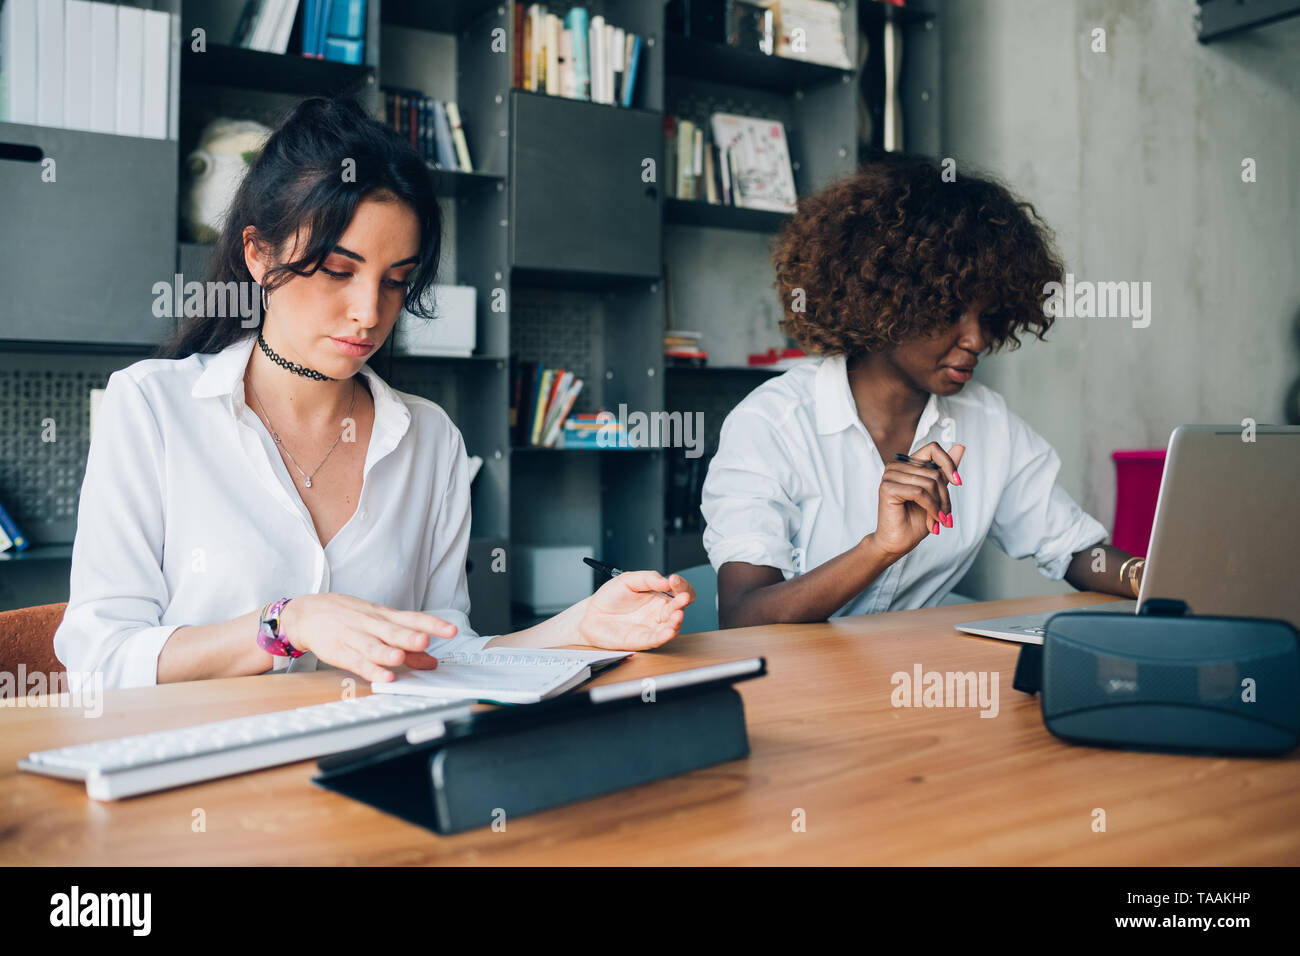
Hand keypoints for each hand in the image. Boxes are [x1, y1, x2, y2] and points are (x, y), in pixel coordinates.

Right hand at [278, 593, 458, 681]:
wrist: (307, 613)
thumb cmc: (348, 617)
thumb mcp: (378, 623)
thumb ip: (406, 643)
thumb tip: (432, 660)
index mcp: (384, 616)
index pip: (412, 618)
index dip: (432, 624)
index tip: (451, 630)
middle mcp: (371, 625)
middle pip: (393, 631)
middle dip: (410, 636)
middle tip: (426, 640)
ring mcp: (355, 638)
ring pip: (374, 646)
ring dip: (388, 653)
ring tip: (401, 657)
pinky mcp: (341, 652)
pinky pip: (358, 663)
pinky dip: (371, 670)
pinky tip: (384, 677)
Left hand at [576, 570, 695, 650]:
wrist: (591, 614)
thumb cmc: (610, 598)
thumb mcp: (627, 580)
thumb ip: (648, 578)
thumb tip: (665, 581)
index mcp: (659, 595)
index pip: (679, 590)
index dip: (681, 585)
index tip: (674, 580)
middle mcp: (659, 612)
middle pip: (679, 608)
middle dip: (682, 602)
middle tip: (682, 597)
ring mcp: (652, 626)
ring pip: (672, 626)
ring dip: (677, 621)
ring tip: (677, 614)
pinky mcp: (643, 640)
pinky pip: (657, 639)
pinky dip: (664, 636)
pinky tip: (669, 631)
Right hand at [869, 442, 965, 558]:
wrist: (900, 542)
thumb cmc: (915, 520)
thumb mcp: (937, 493)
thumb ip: (945, 470)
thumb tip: (960, 446)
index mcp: (907, 464)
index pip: (933, 449)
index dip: (948, 463)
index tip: (957, 482)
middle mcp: (897, 467)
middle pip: (934, 472)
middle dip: (945, 497)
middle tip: (945, 516)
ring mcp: (890, 476)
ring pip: (929, 482)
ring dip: (939, 506)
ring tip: (938, 520)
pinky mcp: (887, 488)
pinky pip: (920, 492)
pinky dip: (931, 508)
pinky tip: (933, 521)